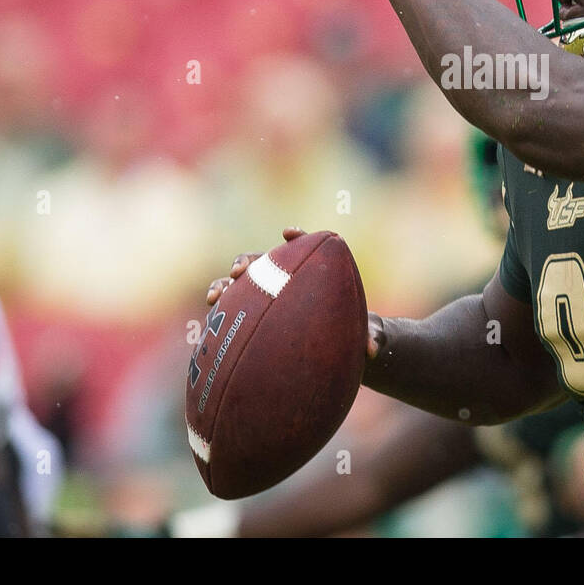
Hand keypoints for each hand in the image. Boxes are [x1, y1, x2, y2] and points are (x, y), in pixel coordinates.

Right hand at [204, 225, 381, 362]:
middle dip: (249, 261)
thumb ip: (374, 336)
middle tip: (241, 270)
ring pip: (241, 285)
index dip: (297, 238)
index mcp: (315, 271)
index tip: (289, 234)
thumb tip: (374, 350)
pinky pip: (233, 312)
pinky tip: (209, 324)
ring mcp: (267, 297)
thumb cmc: (358, 332)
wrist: (342, 348)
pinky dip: (221, 314)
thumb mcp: (369, 334)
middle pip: (264, 262)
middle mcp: (286, 279)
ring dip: (226, 284)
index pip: (306, 246)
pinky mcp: (254, 317)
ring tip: (216, 295)